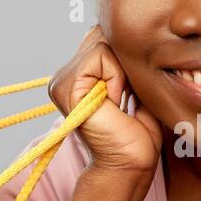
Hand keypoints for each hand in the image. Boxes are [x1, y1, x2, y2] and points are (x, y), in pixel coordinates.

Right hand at [49, 24, 160, 175]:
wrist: (130, 166)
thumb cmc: (138, 135)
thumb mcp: (135, 88)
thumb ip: (126, 62)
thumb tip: (132, 34)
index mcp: (80, 75)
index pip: (103, 37)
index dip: (125, 56)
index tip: (131, 89)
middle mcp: (66, 75)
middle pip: (102, 34)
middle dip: (124, 59)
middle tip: (127, 95)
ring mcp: (62, 81)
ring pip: (102, 42)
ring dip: (122, 70)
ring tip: (120, 99)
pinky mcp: (66, 88)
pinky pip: (101, 56)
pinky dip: (117, 77)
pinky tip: (114, 102)